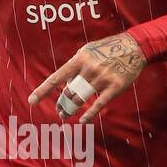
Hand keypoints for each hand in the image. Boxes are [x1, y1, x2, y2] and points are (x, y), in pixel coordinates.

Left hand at [28, 33, 146, 123]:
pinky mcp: (115, 86)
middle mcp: (89, 68)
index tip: (32, 101)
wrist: (134, 46)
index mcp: (80, 59)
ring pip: (81, 99)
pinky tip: (83, 120)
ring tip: (65, 115)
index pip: (57, 77)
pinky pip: (99, 104)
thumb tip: (64, 80)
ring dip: (71, 109)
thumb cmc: (108, 48)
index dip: (43, 90)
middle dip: (62, 103)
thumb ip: (75, 64)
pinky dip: (90, 114)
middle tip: (59, 110)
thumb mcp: (88, 50)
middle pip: (69, 92)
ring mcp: (102, 78)